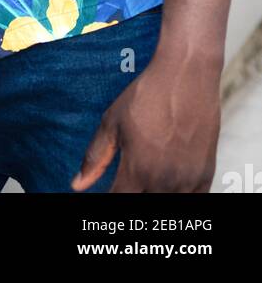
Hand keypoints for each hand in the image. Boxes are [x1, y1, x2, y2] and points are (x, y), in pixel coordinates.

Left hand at [71, 55, 220, 192]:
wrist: (185, 76)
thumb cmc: (146, 95)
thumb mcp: (113, 122)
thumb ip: (96, 157)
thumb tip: (77, 185)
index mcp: (137, 170)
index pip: (118, 202)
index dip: (109, 200)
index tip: (109, 190)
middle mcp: (164, 181)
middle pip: (144, 207)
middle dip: (133, 196)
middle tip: (128, 183)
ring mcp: (187, 180)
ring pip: (169, 207)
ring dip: (155, 198)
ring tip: (146, 184)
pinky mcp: (205, 175)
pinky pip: (194, 202)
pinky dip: (180, 198)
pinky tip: (169, 186)